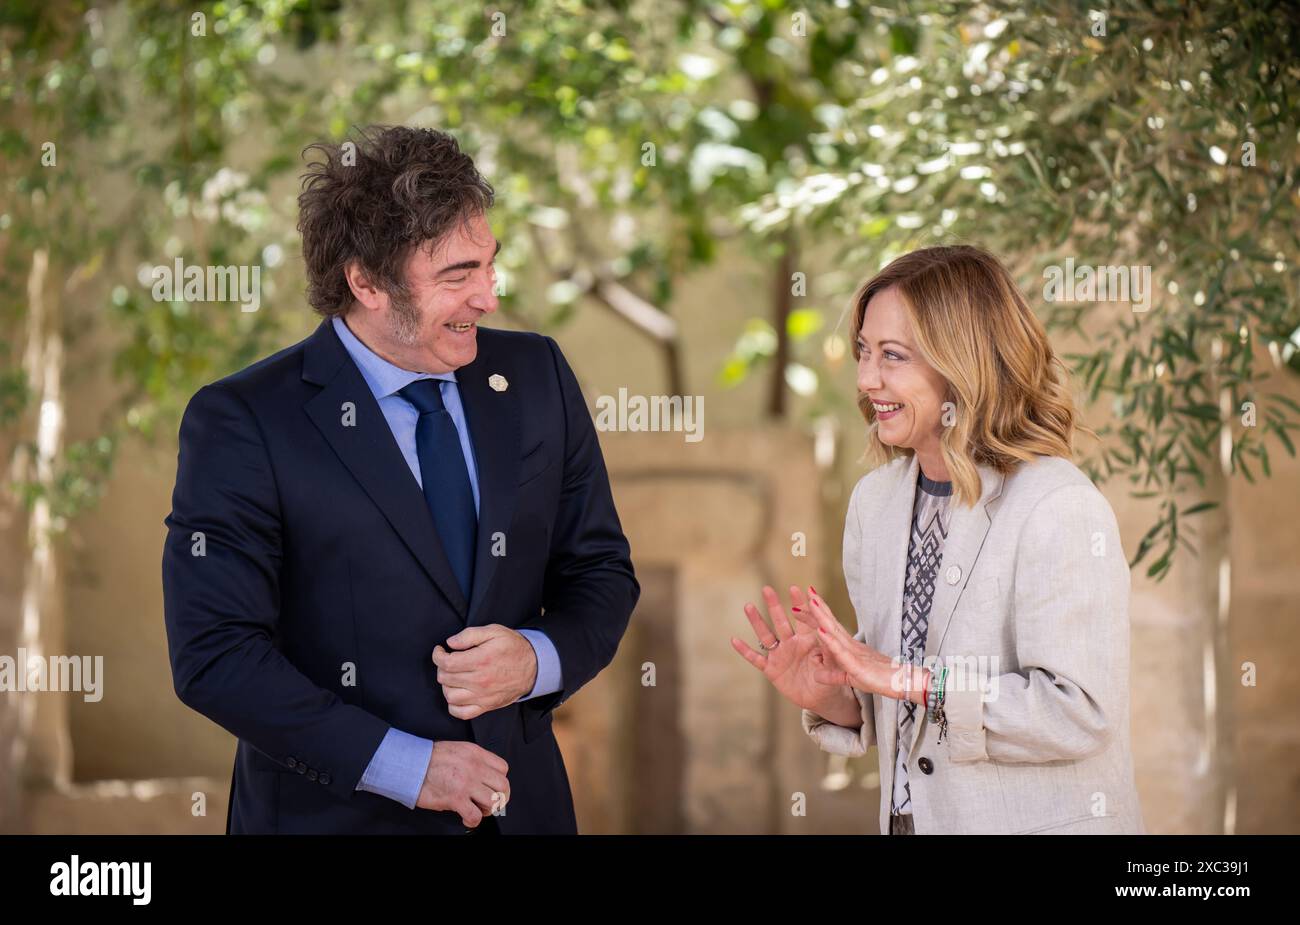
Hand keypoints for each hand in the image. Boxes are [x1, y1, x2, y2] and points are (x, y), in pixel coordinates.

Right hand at [416, 740, 510, 826]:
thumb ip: (473, 760)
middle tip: (490, 802)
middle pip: (503, 786)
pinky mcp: (455, 798)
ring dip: (488, 810)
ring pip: (493, 801)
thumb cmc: (429, 758)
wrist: (410, 764)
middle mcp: (474, 767)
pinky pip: (475, 815)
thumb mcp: (458, 749)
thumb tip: (483, 774)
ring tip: (478, 810)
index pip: (503, 768)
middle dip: (500, 798)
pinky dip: (473, 820)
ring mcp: (466, 783)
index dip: (499, 781)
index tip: (493, 787)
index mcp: (476, 754)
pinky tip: (466, 817)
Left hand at [433, 624, 537, 719]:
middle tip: (448, 661)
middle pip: (445, 679)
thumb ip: (470, 634)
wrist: (534, 667)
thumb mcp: (494, 631)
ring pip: (450, 696)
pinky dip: (454, 706)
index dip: (437, 656)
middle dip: (442, 668)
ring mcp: (483, 696)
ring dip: (446, 685)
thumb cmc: (513, 647)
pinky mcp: (487, 706)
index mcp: (481, 660)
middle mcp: (480, 680)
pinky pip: (462, 713)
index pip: (447, 663)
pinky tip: (457, 693)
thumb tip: (450, 643)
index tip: (440, 650)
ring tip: (452, 677)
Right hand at [731, 585, 846, 712]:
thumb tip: (826, 630)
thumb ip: (829, 648)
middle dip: (774, 605)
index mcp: (808, 640)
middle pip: (780, 621)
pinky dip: (745, 651)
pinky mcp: (771, 669)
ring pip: (766, 635)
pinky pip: (756, 658)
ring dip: (757, 621)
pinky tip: (734, 640)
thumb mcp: (834, 664)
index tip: (794, 588)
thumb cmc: (830, 678)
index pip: (802, 619)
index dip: (798, 604)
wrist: (820, 699)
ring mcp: (779, 655)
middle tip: (767, 589)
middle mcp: (791, 643)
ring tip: (748, 606)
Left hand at [794, 589, 921, 702]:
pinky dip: (830, 641)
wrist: (902, 683)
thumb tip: (816, 675)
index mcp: (848, 646)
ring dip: (822, 616)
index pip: (830, 627)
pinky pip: (840, 651)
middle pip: (830, 623)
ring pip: (834, 631)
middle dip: (817, 608)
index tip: (806, 602)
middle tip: (806, 591)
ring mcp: (853, 652)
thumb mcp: (850, 679)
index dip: (818, 614)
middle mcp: (850, 645)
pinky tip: (820, 630)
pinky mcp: (856, 664)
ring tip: (811, 602)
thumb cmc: (879, 679)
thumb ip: (833, 675)